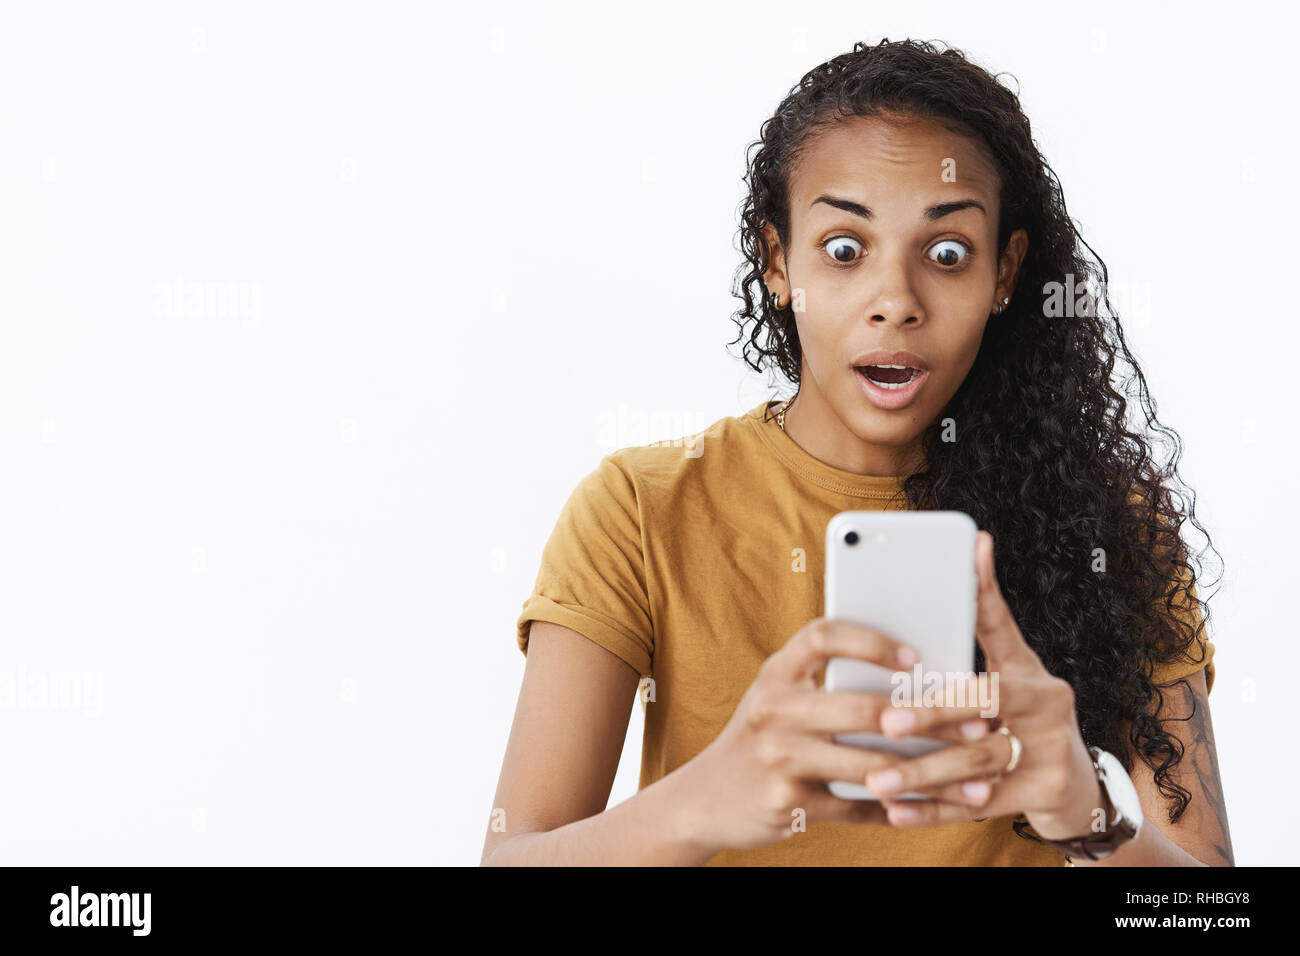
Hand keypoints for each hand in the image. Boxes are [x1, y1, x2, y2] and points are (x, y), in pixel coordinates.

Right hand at [676, 617, 981, 853]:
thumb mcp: (779, 697)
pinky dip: (900, 810)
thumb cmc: (762, 737)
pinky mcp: (789, 804)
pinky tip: (933, 808)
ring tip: (972, 777)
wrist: (705, 798)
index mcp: (777, 673)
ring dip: (932, 774)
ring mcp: (780, 759)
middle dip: (931, 718)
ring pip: (873, 767)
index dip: (872, 641)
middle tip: (977, 722)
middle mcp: (774, 710)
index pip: (823, 636)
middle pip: (864, 708)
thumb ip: (825, 679)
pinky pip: (860, 808)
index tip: (915, 658)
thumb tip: (912, 667)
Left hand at [865, 531, 1105, 839]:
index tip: (968, 550)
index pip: (1001, 625)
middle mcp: (1048, 703)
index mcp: (1030, 670)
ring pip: (978, 760)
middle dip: (934, 712)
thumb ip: (975, 639)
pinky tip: (895, 811)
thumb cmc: (1021, 724)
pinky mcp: (1046, 792)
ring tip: (878, 779)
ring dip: (925, 772)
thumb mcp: (1006, 679)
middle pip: (987, 703)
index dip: (983, 589)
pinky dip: (934, 809)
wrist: (1074, 791)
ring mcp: (1052, 749)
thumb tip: (965, 556)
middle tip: (887, 720)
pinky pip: (979, 804)